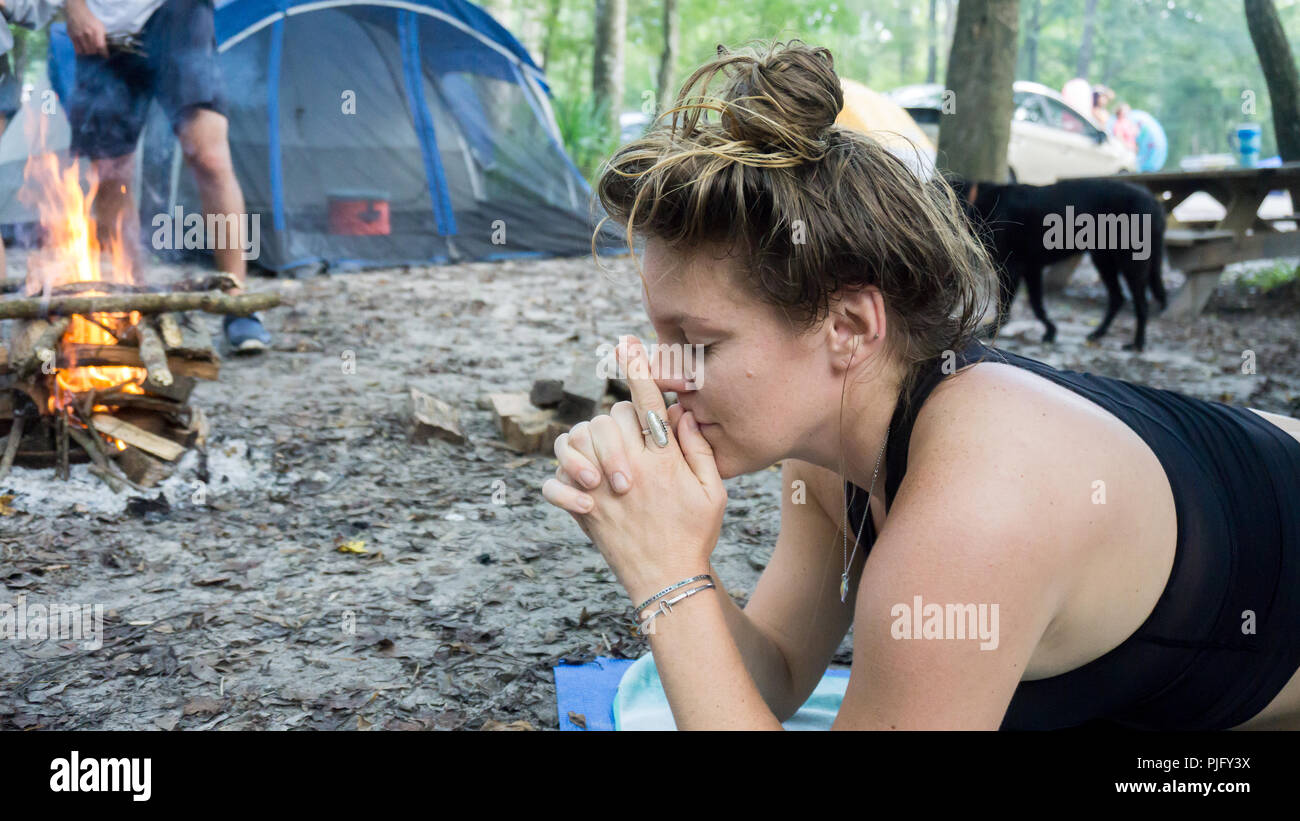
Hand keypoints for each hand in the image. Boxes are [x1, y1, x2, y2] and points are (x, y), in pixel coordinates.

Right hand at [67, 0, 107, 56]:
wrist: (76, 12)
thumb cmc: (90, 19)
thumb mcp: (100, 26)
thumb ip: (103, 36)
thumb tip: (107, 47)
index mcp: (96, 30)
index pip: (101, 46)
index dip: (104, 53)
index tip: (106, 56)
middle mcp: (87, 34)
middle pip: (93, 51)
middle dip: (96, 52)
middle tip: (96, 50)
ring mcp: (79, 36)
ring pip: (86, 52)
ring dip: (89, 52)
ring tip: (90, 48)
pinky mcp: (72, 37)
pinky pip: (78, 50)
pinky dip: (82, 51)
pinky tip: (83, 48)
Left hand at [541, 336, 726, 602]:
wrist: (667, 581)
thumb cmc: (694, 534)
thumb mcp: (713, 491)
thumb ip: (700, 449)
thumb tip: (682, 413)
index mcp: (663, 460)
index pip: (647, 402)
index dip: (637, 367)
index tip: (626, 342)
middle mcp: (629, 468)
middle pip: (610, 416)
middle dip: (618, 418)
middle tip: (628, 436)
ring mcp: (601, 489)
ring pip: (577, 439)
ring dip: (584, 442)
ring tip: (600, 457)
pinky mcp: (583, 510)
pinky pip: (554, 481)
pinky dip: (559, 480)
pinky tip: (578, 485)